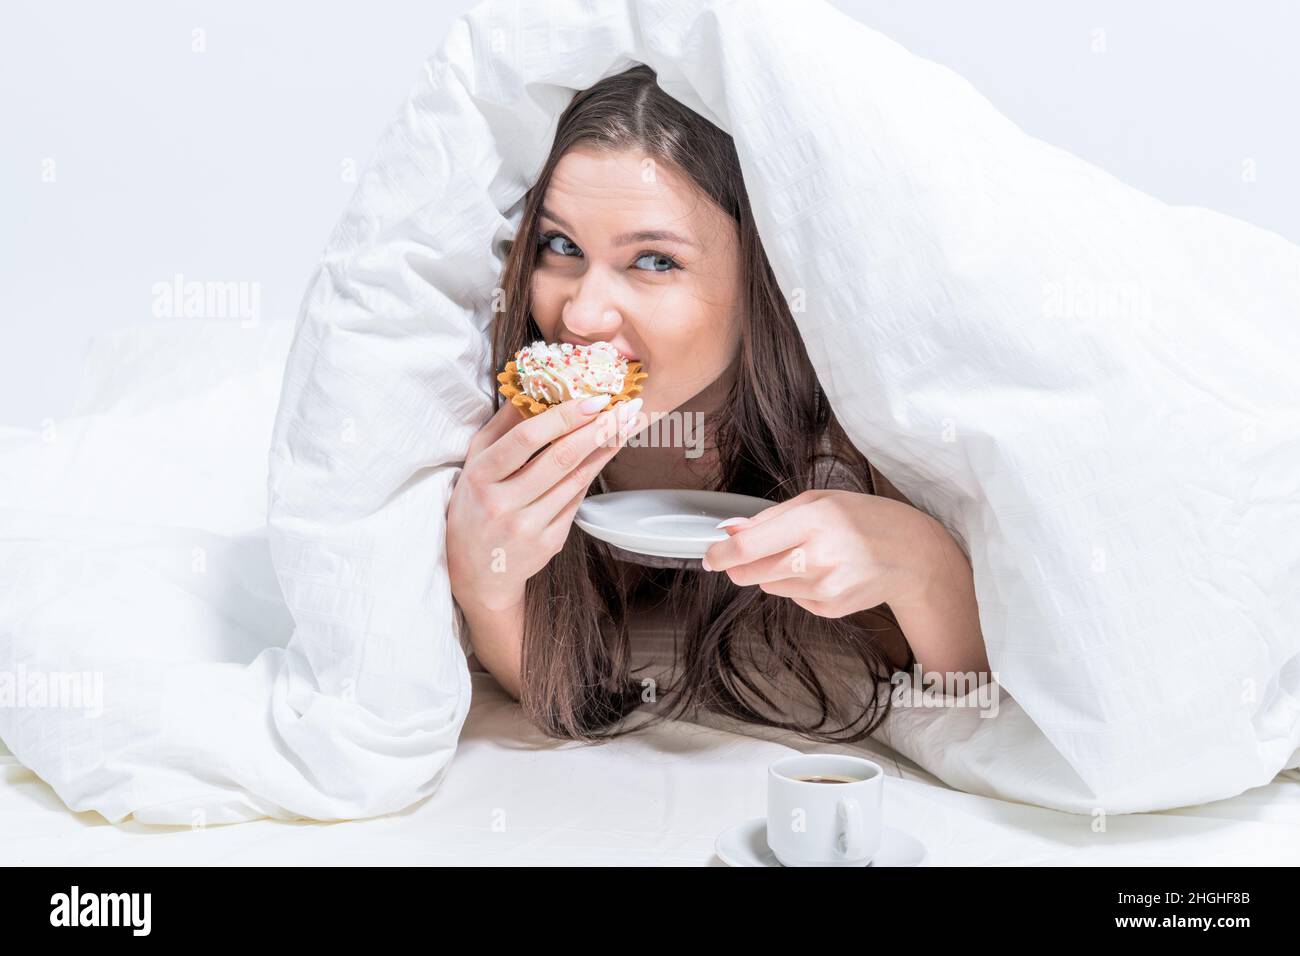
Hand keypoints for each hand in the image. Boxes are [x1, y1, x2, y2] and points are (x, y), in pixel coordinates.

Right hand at [447, 394, 643, 611]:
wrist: (477, 572)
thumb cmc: (474, 506)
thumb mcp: (475, 464)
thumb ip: (502, 427)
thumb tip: (532, 386)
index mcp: (480, 478)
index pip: (526, 439)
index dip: (563, 417)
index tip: (592, 400)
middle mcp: (503, 504)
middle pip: (559, 459)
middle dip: (597, 430)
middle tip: (625, 407)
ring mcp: (528, 526)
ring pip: (576, 480)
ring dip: (605, 449)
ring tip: (625, 425)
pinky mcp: (549, 543)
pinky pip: (577, 500)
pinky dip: (592, 474)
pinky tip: (606, 453)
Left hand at [701, 489, 948, 618]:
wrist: (913, 555)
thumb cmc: (864, 520)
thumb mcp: (818, 501)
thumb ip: (769, 517)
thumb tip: (729, 529)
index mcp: (814, 520)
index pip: (750, 546)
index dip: (722, 553)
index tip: (709, 555)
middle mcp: (818, 556)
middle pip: (752, 572)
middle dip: (740, 566)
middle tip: (750, 555)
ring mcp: (825, 587)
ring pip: (770, 585)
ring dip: (775, 572)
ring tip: (809, 555)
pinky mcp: (831, 608)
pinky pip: (793, 598)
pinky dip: (799, 586)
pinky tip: (826, 572)